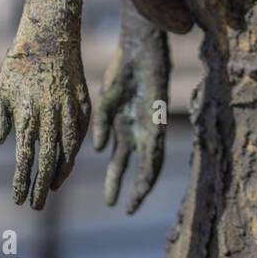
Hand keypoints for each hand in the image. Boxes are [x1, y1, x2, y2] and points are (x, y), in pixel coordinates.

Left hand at [0, 38, 90, 209]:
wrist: (51, 34)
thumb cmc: (20, 61)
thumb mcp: (3, 89)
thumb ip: (3, 118)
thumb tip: (4, 143)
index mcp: (28, 115)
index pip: (24, 159)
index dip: (21, 182)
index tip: (17, 200)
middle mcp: (51, 116)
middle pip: (49, 161)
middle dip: (41, 187)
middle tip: (36, 207)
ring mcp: (70, 110)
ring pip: (69, 150)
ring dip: (61, 172)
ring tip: (54, 187)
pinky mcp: (83, 102)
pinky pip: (81, 133)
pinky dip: (75, 150)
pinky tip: (69, 159)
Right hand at [92, 25, 169, 213]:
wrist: (139, 47)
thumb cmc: (123, 71)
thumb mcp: (106, 101)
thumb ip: (101, 125)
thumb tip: (96, 151)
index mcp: (124, 128)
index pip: (122, 162)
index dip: (116, 182)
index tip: (110, 202)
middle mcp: (138, 130)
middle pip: (136, 166)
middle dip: (131, 188)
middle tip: (127, 210)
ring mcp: (150, 124)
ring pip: (150, 160)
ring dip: (143, 181)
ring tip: (136, 201)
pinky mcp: (160, 115)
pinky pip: (157, 142)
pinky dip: (150, 159)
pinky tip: (145, 174)